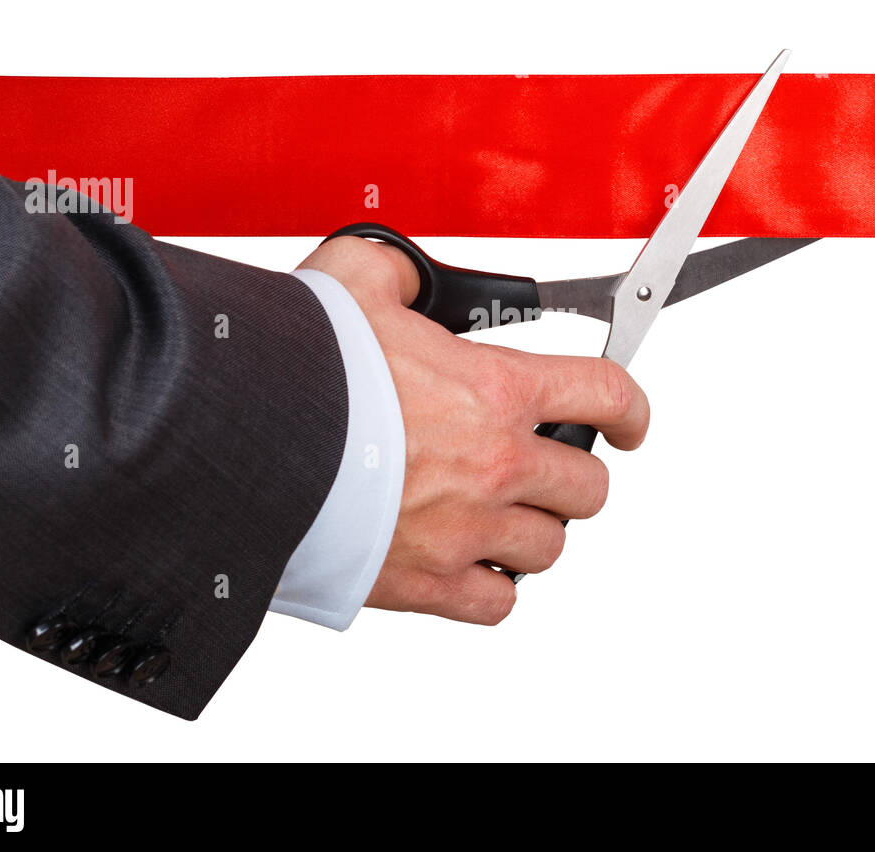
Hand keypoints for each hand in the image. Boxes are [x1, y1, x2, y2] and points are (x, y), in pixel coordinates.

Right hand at [299, 237, 649, 624]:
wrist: (244, 443)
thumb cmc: (299, 370)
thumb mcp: (354, 282)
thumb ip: (397, 270)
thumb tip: (408, 276)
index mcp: (492, 390)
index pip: (605, 394)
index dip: (630, 407)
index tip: (630, 421)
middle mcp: (495, 464)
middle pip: (590, 486)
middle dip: (572, 473)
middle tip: (543, 466)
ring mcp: (467, 530)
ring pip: (550, 548)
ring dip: (533, 530)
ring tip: (499, 514)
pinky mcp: (427, 584)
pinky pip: (498, 604)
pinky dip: (494, 587)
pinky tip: (470, 563)